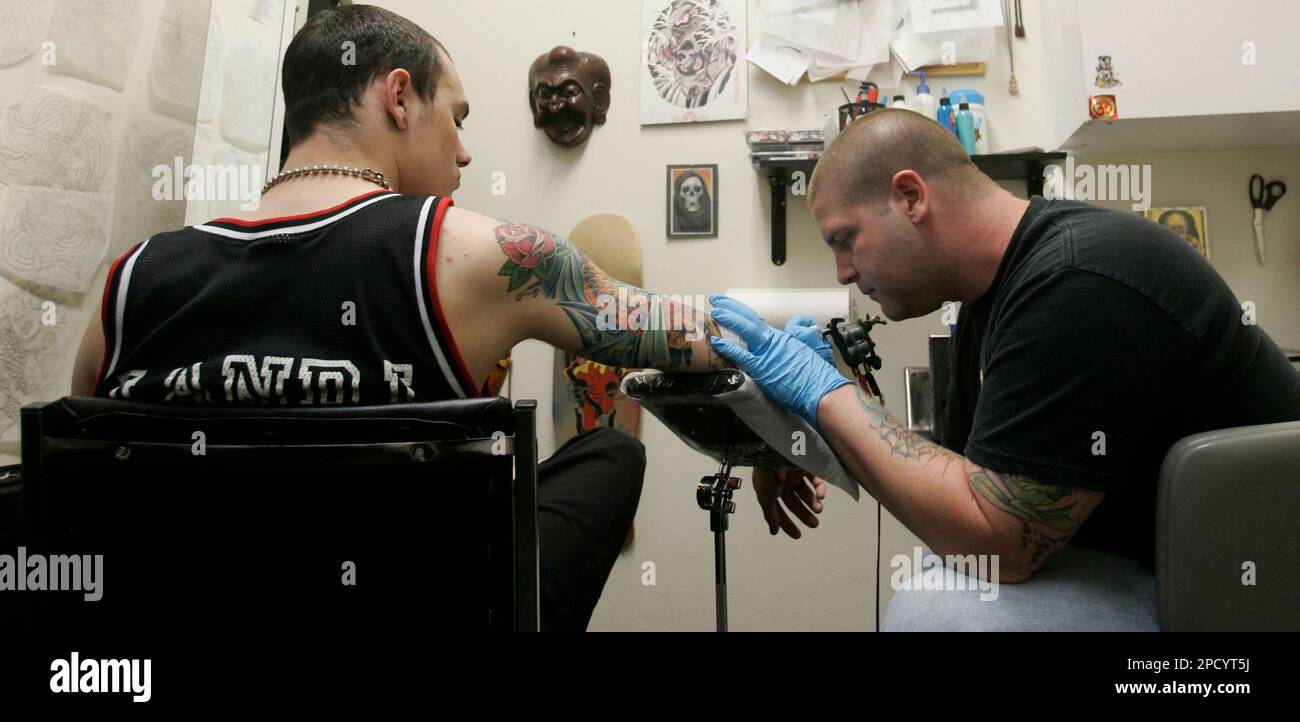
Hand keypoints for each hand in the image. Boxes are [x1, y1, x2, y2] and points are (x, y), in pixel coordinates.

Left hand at [708, 295, 851, 428]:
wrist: (822, 390)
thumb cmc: (819, 375)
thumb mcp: (814, 348)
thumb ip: (802, 335)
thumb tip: (795, 326)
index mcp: (783, 338)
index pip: (758, 323)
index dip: (743, 314)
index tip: (731, 309)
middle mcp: (774, 341)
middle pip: (749, 319)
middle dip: (731, 307)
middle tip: (717, 300)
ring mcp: (767, 353)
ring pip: (744, 330)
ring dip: (728, 319)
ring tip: (715, 312)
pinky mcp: (762, 368)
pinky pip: (741, 354)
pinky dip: (728, 347)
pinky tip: (716, 341)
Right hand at [753, 467, 825, 537]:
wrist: (776, 450)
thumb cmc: (767, 473)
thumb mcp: (765, 498)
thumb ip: (771, 515)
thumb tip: (774, 531)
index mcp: (770, 490)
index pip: (779, 510)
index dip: (787, 523)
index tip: (798, 535)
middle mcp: (782, 482)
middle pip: (795, 502)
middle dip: (804, 514)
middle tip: (814, 524)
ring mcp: (794, 474)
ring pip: (807, 493)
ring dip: (814, 503)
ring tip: (818, 510)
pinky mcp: (806, 466)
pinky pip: (816, 480)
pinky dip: (819, 489)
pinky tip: (820, 496)